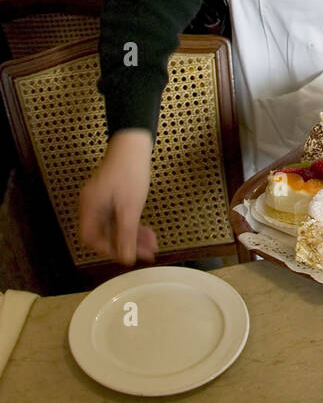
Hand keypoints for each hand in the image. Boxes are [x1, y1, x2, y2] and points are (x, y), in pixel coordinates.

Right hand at [79, 130, 157, 265]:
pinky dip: (132, 225)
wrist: (133, 143)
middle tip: (147, 253)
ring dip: (133, 236)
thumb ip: (127, 234)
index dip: (108, 250)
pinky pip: (119, 217)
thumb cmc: (130, 171)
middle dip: (126, 244)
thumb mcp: (130, 207)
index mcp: (90, 207)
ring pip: (114, 227)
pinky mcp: (111, 196)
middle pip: (104, 234)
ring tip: (152, 244)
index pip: (90, 238)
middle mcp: (92, 205)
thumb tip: (126, 258)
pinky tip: (147, 231)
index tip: (127, 255)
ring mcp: (101, 200)